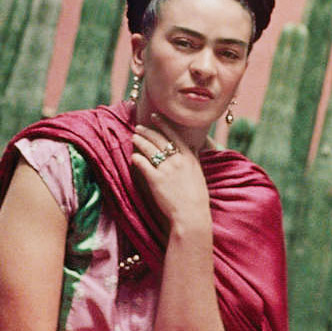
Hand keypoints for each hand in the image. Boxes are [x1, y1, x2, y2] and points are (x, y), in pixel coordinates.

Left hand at [131, 113, 211, 235]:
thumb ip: (193, 158)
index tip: (154, 116)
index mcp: (189, 156)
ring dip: (140, 141)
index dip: (162, 124)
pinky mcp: (155, 180)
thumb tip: (192, 146)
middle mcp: (177, 160)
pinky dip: (137, 158)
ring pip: (149, 149)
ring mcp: (166, 169)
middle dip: (147, 131)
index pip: (173, 135)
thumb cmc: (196, 197)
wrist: (191, 214)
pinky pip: (143, 164)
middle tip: (138, 128)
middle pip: (159, 139)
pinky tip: (133, 156)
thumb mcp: (198, 173)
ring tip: (134, 137)